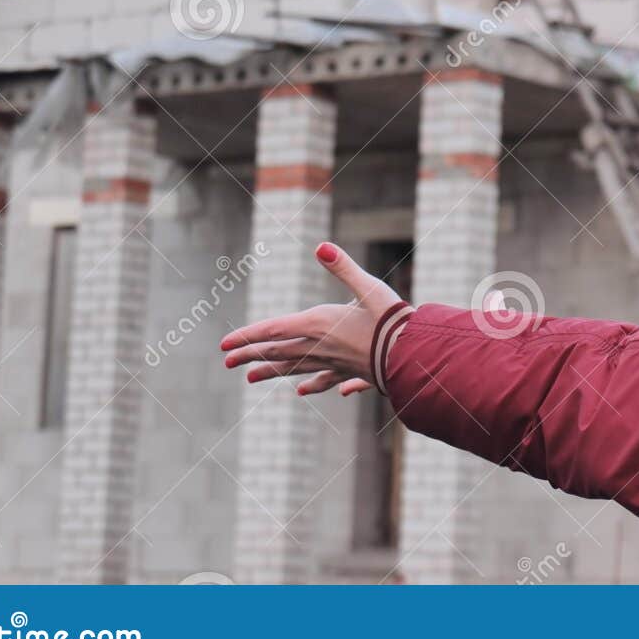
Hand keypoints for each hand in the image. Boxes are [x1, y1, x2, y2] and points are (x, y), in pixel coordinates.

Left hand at [220, 242, 402, 396]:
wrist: (415, 356)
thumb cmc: (393, 320)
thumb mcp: (369, 287)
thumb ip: (343, 268)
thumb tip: (321, 247)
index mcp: (320, 325)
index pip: (274, 331)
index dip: (247, 337)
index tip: (224, 346)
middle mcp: (322, 347)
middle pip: (279, 353)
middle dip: (251, 356)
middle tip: (227, 363)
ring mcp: (335, 363)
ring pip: (297, 368)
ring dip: (272, 371)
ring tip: (251, 378)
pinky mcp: (352, 372)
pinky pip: (327, 380)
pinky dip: (313, 385)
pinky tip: (304, 392)